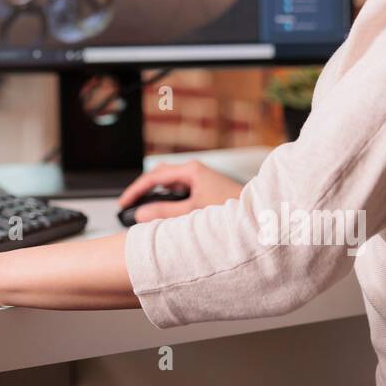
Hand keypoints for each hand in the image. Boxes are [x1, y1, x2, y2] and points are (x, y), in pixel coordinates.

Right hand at [116, 160, 243, 222]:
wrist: (261, 215)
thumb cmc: (233, 210)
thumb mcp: (192, 213)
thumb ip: (164, 214)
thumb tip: (141, 214)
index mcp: (191, 170)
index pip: (154, 177)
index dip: (136, 191)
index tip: (124, 203)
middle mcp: (195, 171)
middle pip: (160, 176)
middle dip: (144, 190)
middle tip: (130, 205)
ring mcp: (201, 179)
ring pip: (170, 184)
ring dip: (157, 195)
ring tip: (144, 210)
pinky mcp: (206, 188)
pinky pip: (180, 190)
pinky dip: (169, 200)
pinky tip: (166, 212)